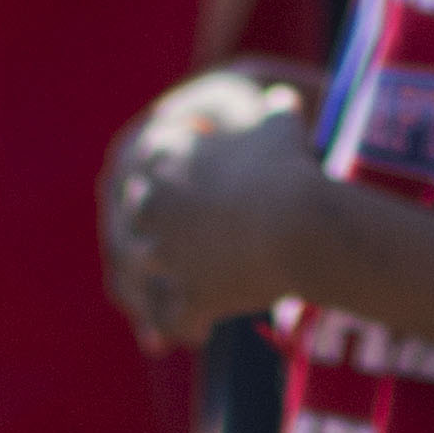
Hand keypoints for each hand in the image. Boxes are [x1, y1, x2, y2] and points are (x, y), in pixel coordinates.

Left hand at [100, 62, 329, 347]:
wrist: (299, 223)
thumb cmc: (288, 167)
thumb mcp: (282, 125)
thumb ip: (275, 111)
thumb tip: (283, 99)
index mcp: (168, 160)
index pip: (146, 159)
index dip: (159, 166)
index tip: (167, 173)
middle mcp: (154, 209)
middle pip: (134, 217)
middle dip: (145, 226)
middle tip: (160, 236)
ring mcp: (165, 257)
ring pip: (142, 274)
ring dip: (153, 286)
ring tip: (167, 299)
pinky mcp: (186, 297)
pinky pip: (174, 318)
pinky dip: (183, 326)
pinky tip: (197, 333)